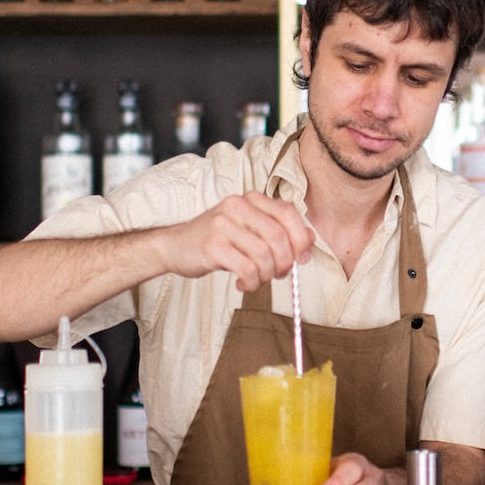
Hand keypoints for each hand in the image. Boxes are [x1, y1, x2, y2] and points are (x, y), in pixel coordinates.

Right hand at [166, 192, 313, 292]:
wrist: (174, 246)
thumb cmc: (217, 240)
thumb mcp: (249, 230)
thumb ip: (278, 231)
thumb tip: (309, 241)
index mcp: (250, 200)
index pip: (288, 212)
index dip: (301, 238)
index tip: (302, 258)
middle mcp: (237, 206)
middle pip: (279, 236)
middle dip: (285, 262)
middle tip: (279, 275)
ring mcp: (223, 224)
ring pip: (264, 254)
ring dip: (267, 275)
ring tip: (258, 279)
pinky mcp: (213, 246)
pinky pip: (246, 268)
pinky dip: (251, 282)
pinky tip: (243, 284)